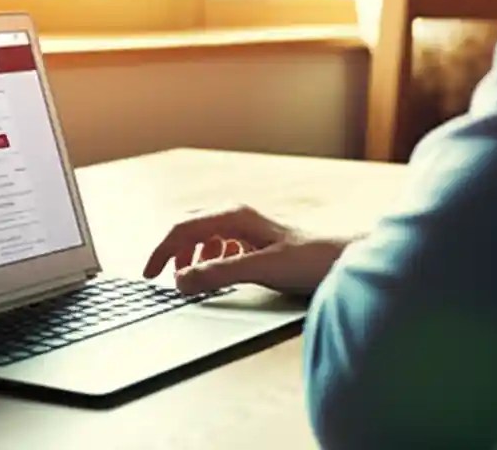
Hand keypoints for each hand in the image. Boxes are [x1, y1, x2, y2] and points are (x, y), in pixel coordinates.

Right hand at [143, 206, 352, 295]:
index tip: (149, 275)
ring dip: (191, 257)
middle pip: (190, 229)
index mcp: (235, 216)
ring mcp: (249, 229)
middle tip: (161, 276)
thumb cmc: (311, 259)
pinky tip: (218, 274)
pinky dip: (210, 261)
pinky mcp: (258, 243)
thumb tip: (181, 280)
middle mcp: (239, 218)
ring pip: (205, 238)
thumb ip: (220, 273)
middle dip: (172, 252)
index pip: (183, 229)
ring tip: (188, 278)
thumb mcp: (262, 268)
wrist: (346, 260)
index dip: (162, 252)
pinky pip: (221, 247)